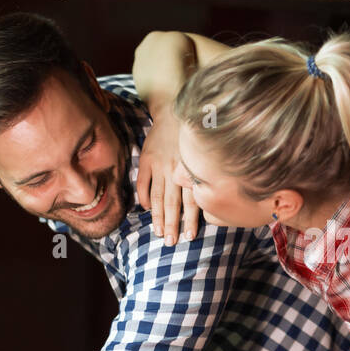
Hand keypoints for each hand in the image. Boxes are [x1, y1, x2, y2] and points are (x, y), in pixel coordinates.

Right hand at [136, 105, 199, 245]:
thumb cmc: (192, 134)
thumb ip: (201, 176)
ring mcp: (159, 165)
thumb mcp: (202, 153)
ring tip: (157, 233)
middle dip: (172, 224)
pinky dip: (144, 197)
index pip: (191, 200)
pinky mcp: (146, 160)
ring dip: (157, 217)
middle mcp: (175, 169)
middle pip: (173, 203)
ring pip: (158, 196)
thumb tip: (206, 201)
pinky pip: (143, 183)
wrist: (173, 108)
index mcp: (190, 170)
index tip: (188, 237)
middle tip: (171, 242)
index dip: (189, 220)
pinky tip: (146, 209)